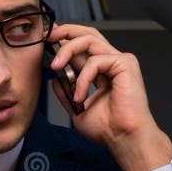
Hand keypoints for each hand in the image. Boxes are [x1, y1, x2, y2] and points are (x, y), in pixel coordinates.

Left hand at [48, 23, 171, 170]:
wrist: (123, 138)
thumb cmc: (107, 128)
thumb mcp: (78, 109)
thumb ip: (67, 93)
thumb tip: (55, 80)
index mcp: (102, 70)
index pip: (82, 46)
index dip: (64, 39)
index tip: (46, 41)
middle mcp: (111, 62)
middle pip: (87, 33)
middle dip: (65, 31)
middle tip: (48, 37)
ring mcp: (119, 61)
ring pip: (89, 39)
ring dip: (67, 50)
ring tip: (55, 66)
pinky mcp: (125, 63)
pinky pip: (95, 61)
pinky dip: (82, 78)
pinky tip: (80, 96)